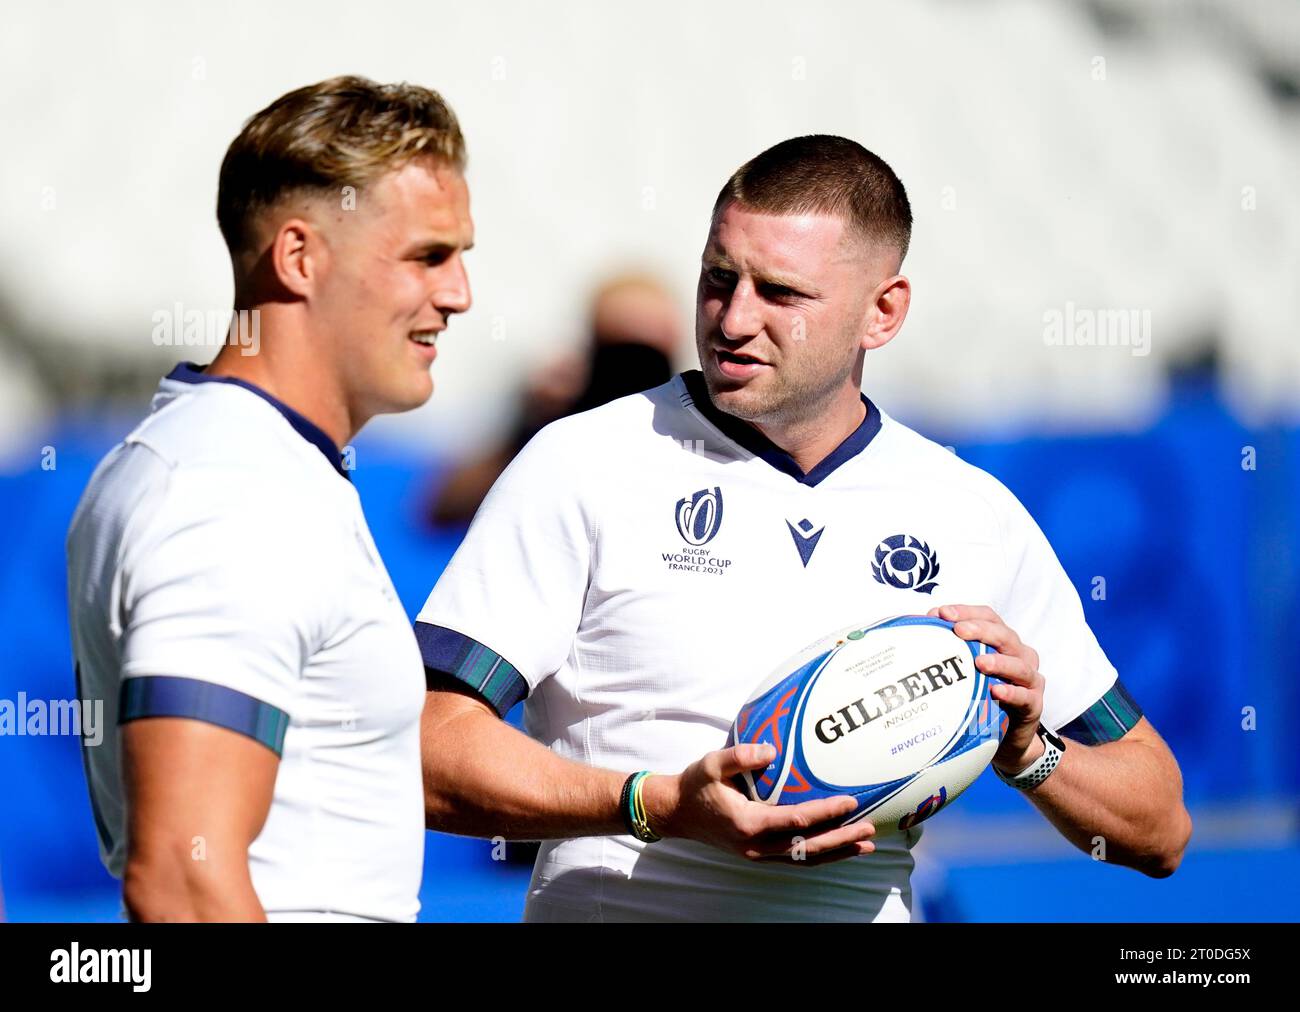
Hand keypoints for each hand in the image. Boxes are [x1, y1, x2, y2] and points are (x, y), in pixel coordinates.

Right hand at [641, 743, 875, 864]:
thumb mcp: (712, 763)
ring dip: (837, 852)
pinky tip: (837, 847)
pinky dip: (820, 855)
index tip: (851, 802)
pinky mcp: (758, 854)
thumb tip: (771, 750)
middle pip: (808, 847)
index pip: (796, 820)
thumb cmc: (695, 786)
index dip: (826, 812)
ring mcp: (758, 854)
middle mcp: (756, 845)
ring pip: (805, 858)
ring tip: (865, 846)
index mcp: (748, 823)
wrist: (675, 813)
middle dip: (842, 839)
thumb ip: (740, 756)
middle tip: (870, 829)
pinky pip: (796, 858)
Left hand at [927, 603, 1045, 774]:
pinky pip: (1025, 697)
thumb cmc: (984, 700)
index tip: (941, 613)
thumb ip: (947, 655)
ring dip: (999, 662)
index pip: (988, 618)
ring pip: (1019, 665)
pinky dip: (1012, 693)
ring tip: (979, 662)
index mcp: (1003, 643)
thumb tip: (914, 637)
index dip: (967, 612)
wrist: (1009, 739)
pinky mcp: (1034, 704)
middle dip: (981, 630)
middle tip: (958, 631)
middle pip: (1004, 636)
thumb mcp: (966, 675)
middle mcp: (1020, 656)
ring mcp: (1030, 680)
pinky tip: (996, 691)